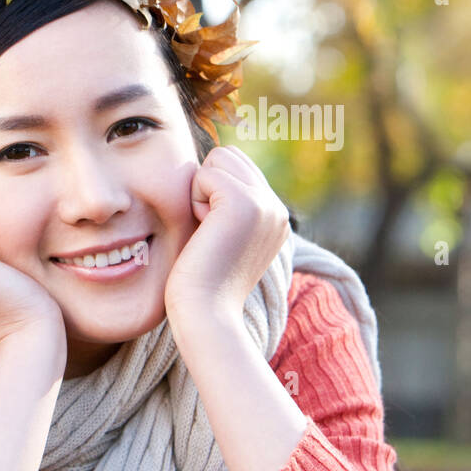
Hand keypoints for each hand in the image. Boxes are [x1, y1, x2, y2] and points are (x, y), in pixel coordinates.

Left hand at [164, 145, 291, 319]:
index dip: (209, 191)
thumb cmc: (198, 283)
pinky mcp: (246, 203)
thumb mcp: (217, 238)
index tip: (211, 234)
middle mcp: (277, 209)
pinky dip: (194, 201)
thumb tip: (204, 170)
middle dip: (205, 186)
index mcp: (273, 218)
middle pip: (227, 155)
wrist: (205, 314)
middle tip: (206, 231)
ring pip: (218, 159)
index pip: (236, 166)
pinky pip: (205, 174)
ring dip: (199, 193)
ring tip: (206, 233)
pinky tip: (203, 233)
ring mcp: (266, 204)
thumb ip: (221, 206)